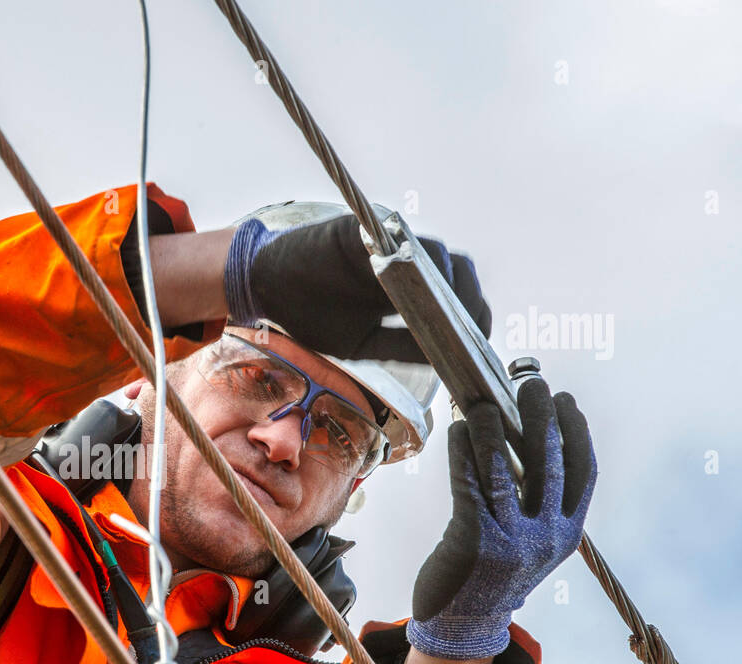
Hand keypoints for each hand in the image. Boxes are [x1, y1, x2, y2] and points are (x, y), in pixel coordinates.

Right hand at [223, 205, 491, 361]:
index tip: (475, 346)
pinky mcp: (371, 229)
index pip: (453, 299)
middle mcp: (403, 260)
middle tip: (469, 334)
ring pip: (440, 257)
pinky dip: (422, 266)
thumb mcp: (362, 343)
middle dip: (468, 304)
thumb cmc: (311, 314)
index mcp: (405, 288)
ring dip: (451, 287)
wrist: (265, 286)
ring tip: (451, 318)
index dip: (470, 319)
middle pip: (457, 274)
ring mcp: (389, 241)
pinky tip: (423, 295)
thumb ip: (401, 346)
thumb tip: (445, 357)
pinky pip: (404, 244)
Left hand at [406, 377, 597, 659]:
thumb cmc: (492, 575)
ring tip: (483, 399)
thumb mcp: (530, 544)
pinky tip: (458, 431)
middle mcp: (545, 537)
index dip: (578, 432)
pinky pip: (468, 484)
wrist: (463, 626)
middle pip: (548, 463)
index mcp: (567, 535)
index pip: (584, 474)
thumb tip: (525, 442)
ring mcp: (510, 539)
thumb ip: (535, 504)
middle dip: (540, 417)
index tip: (568, 401)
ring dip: (493, 428)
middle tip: (532, 384)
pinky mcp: (474, 540)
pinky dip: (462, 452)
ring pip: (503, 469)